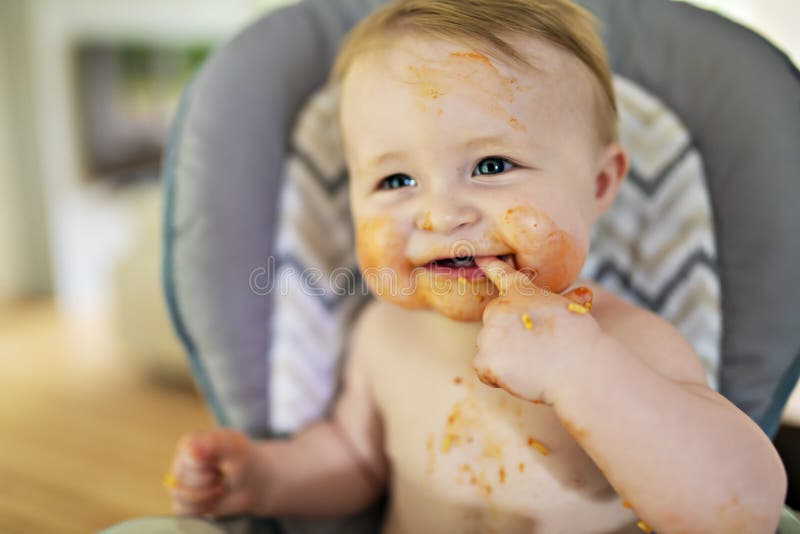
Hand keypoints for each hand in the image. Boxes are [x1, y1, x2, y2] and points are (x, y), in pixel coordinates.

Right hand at [164, 429, 261, 516]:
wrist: (254, 482)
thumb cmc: (245, 460)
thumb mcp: (236, 448)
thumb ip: (215, 444)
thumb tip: (191, 450)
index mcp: (190, 443)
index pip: (186, 461)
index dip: (203, 468)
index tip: (219, 464)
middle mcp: (182, 461)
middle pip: (181, 481)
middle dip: (207, 484)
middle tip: (223, 477)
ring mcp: (182, 482)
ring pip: (180, 497)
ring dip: (205, 497)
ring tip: (221, 488)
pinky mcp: (185, 500)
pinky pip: (181, 510)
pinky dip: (201, 508)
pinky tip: (214, 500)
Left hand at [472, 257, 600, 404]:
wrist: (580, 368)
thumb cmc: (582, 340)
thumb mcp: (574, 309)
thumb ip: (563, 302)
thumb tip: (584, 295)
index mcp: (521, 292)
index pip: (501, 274)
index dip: (490, 265)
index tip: (480, 257)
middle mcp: (500, 308)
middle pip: (493, 322)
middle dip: (508, 335)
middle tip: (534, 349)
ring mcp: (490, 334)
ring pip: (488, 347)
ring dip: (504, 357)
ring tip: (532, 363)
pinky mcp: (486, 359)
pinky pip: (483, 369)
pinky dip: (497, 376)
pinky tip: (521, 375)